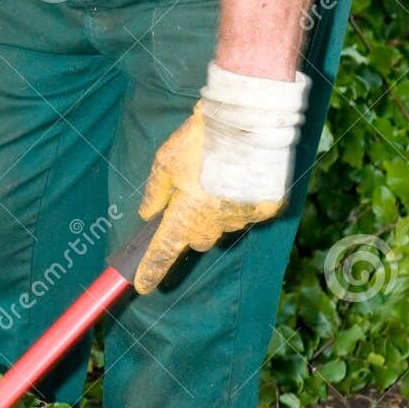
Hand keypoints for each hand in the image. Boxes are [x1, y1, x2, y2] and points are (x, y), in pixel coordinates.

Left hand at [133, 62, 309, 293]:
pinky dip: (241, 199)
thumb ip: (155, 192)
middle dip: (190, 224)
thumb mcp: (164, 162)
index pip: (162, 253)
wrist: (244, 121)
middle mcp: (212, 225)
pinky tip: (240, 177)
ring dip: (217, 210)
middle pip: (197, 239)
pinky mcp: (266, 209)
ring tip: (219, 176)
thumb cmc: (199, 141)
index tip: (142, 285)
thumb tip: (148, 212)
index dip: (150, 270)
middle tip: (190, 196)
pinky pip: (247, 212)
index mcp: (183, 217)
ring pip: (223, 225)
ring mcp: (241, 219)